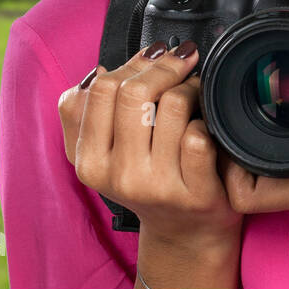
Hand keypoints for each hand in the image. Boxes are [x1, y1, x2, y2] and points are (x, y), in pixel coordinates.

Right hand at [58, 41, 243, 245]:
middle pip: (134, 91)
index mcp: (89, 162)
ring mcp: (158, 187)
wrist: (183, 232)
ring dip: (190, 87)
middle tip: (181, 62)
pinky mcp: (195, 194)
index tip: (153, 55)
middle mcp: (120, 177)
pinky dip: (206, 121)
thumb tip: (99, 71)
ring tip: (195, 90)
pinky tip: (206, 121)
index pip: (102, 88)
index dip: (132, 63)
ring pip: (172, 106)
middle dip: (164, 67)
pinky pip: (199, 137)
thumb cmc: (143, 179)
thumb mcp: (99, 152)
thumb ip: (82, 111)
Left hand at [222, 12, 288, 236]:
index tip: (220, 129)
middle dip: (224, 154)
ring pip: (257, 180)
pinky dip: (266, 153)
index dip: (221, 168)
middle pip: (239, 185)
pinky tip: (272, 122)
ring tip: (239, 110)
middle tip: (223, 109)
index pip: (243, 195)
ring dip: (242, 153)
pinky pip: (278, 174)